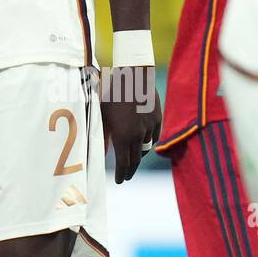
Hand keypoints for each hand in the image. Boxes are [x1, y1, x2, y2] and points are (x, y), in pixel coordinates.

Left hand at [100, 66, 161, 183]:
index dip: (122, 174)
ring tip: (133, 161)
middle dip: (130, 170)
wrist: (134, 75)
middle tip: (126, 176)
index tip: (120, 181)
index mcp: (123, 136)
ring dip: (139, 157)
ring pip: (145, 148)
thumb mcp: (102, 114)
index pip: (124, 163)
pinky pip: (154, 136)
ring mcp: (149, 127)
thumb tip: (100, 153)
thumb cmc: (112, 93)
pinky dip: (148, 142)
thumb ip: (102, 136)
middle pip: (136, 160)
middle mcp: (138, 135)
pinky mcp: (157, 119)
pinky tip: (143, 144)